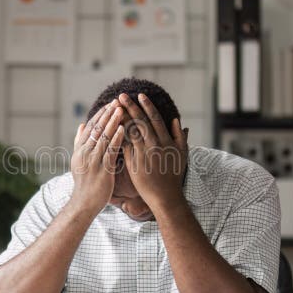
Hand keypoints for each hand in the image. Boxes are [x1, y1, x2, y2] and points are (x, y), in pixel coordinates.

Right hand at [70, 100, 124, 212]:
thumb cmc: (84, 182)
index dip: (101, 114)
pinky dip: (116, 139)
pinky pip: (110, 151)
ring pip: (103, 137)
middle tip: (118, 101)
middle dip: (108, 114)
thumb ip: (79, 142)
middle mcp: (85, 153)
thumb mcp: (78, 160)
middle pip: (97, 129)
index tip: (110, 103)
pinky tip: (123, 129)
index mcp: (80, 149)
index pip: (90, 127)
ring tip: (121, 110)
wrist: (83, 203)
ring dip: (113, 122)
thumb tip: (81, 125)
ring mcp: (93, 161)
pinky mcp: (102, 170)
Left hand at [117, 93, 187, 212]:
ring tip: (113, 108)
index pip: (155, 118)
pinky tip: (110, 127)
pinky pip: (124, 145)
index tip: (140, 95)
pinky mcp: (134, 162)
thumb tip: (177, 121)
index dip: (147, 106)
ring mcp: (143, 153)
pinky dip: (117, 135)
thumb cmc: (174, 176)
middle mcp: (154, 144)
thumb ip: (180, 136)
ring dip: (121, 118)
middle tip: (120, 96)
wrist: (165, 196)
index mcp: (166, 140)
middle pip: (140, 121)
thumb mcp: (182, 154)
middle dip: (130, 107)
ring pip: (130, 131)